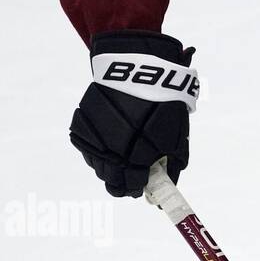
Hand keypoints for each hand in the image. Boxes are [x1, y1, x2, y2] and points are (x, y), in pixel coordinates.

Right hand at [69, 30, 197, 197]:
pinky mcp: (82, 128)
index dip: (137, 189)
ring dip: (109, 167)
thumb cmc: (163, 106)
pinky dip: (97, 151)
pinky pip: (88, 149)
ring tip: (121, 156)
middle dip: (122, 183)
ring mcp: (94, 141)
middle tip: (131, 177)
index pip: (132, 187)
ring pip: (98, 167)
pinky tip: (109, 142)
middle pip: (111, 182)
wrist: (137, 71)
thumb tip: (167, 185)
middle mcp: (112, 153)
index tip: (140, 186)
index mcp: (136, 159)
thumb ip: (172, 167)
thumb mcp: (177, 139)